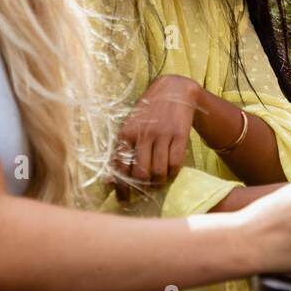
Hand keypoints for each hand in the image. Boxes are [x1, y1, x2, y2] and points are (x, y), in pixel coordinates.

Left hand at [114, 74, 199, 197]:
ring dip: (159, 181)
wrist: (174, 90)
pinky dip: (173, 173)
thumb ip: (122, 150)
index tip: (124, 200)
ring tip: (158, 181)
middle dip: (142, 186)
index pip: (120, 167)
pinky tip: (171, 171)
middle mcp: (143, 134)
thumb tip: (110, 181)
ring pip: (159, 171)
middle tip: (145, 189)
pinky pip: (176, 163)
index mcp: (126, 133)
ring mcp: (163, 135)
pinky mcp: (180, 135)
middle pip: (141, 173)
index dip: (122, 188)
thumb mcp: (131, 126)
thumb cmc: (148, 112)